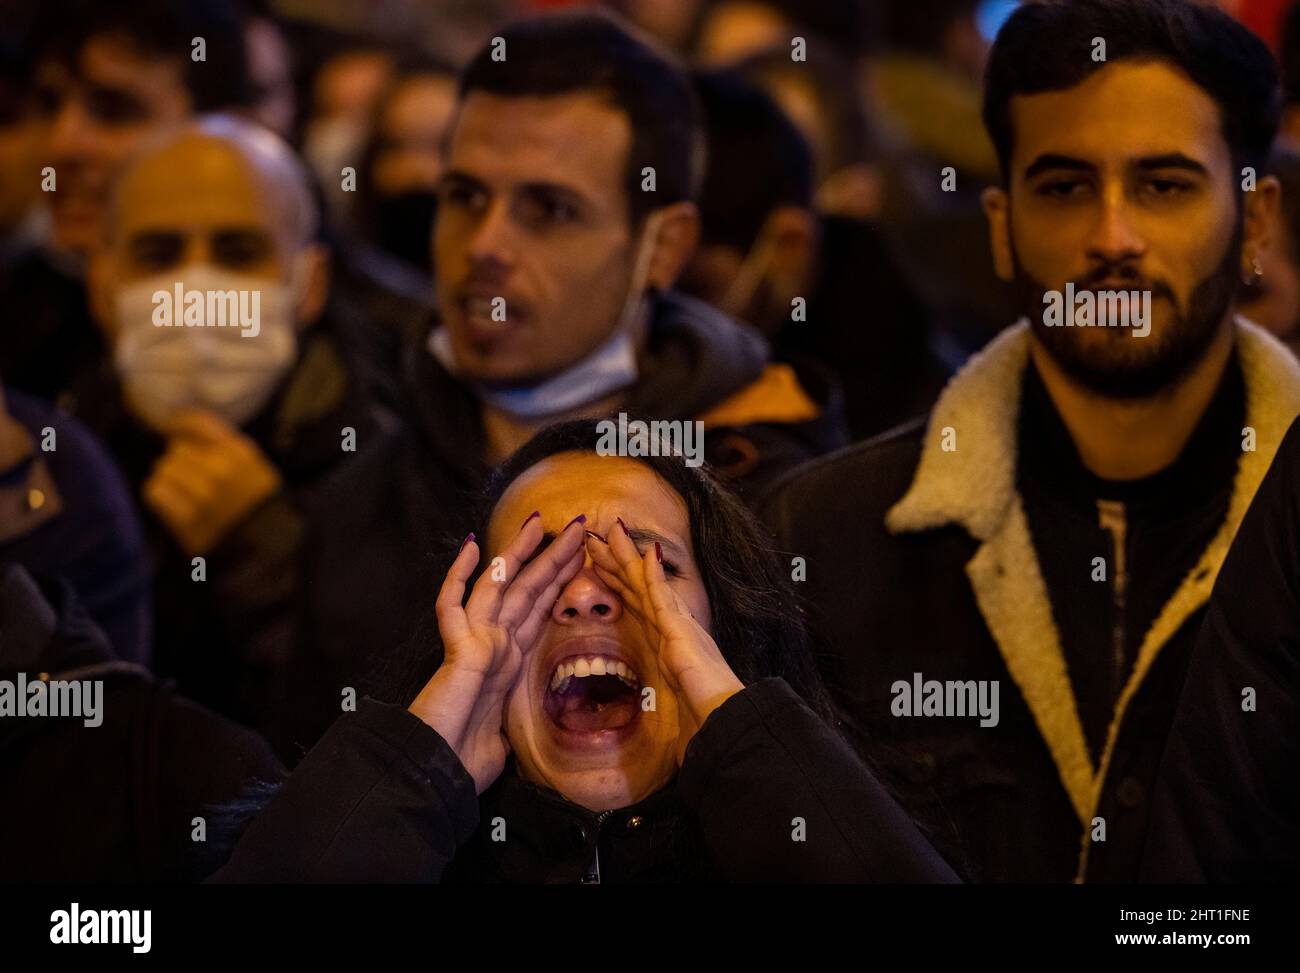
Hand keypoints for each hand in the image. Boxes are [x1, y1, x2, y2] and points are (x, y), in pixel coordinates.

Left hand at [142, 410, 281, 555]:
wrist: (262, 546)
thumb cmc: (253, 500)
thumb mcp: (251, 462)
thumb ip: (219, 438)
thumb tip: (174, 421)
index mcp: (240, 453)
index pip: (196, 423)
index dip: (180, 427)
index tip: (175, 433)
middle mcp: (223, 471)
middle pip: (177, 449)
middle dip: (181, 463)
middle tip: (194, 481)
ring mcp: (205, 496)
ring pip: (164, 468)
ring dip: (170, 480)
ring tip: (185, 494)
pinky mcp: (187, 518)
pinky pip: (155, 491)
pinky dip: (160, 497)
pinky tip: (175, 505)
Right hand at [409, 513, 586, 792]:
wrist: (439, 775)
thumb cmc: (465, 760)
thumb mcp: (503, 742)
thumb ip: (508, 728)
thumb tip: (510, 739)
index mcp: (507, 662)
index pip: (539, 611)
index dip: (559, 582)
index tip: (581, 557)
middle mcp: (493, 645)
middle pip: (528, 589)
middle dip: (554, 557)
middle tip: (582, 527)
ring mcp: (474, 643)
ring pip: (499, 585)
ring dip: (521, 552)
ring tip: (544, 522)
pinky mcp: (456, 648)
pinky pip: (453, 604)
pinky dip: (460, 576)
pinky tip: (473, 546)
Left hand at [588, 519, 742, 760]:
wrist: (723, 722)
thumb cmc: (704, 721)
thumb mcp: (672, 710)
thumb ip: (664, 705)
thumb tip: (659, 727)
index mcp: (667, 643)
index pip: (636, 605)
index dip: (620, 583)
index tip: (603, 565)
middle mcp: (671, 628)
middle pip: (637, 587)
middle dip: (615, 561)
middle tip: (596, 537)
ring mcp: (676, 626)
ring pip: (645, 583)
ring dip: (627, 556)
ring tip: (611, 530)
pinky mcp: (678, 630)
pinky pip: (661, 596)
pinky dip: (653, 573)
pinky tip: (646, 551)